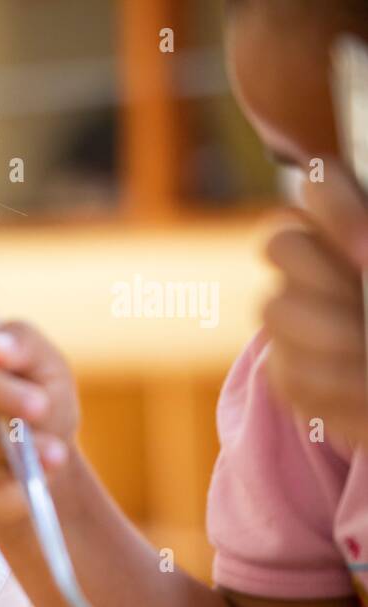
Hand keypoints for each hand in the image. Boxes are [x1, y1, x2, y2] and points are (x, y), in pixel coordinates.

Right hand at [261, 162, 367, 448]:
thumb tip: (363, 260)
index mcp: (351, 228)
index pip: (321, 187)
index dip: (336, 211)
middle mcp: (312, 263)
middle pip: (280, 243)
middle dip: (320, 277)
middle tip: (360, 314)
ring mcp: (291, 317)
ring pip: (275, 310)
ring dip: (329, 336)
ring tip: (366, 357)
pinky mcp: (288, 370)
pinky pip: (288, 371)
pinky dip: (333, 386)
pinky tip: (365, 391)